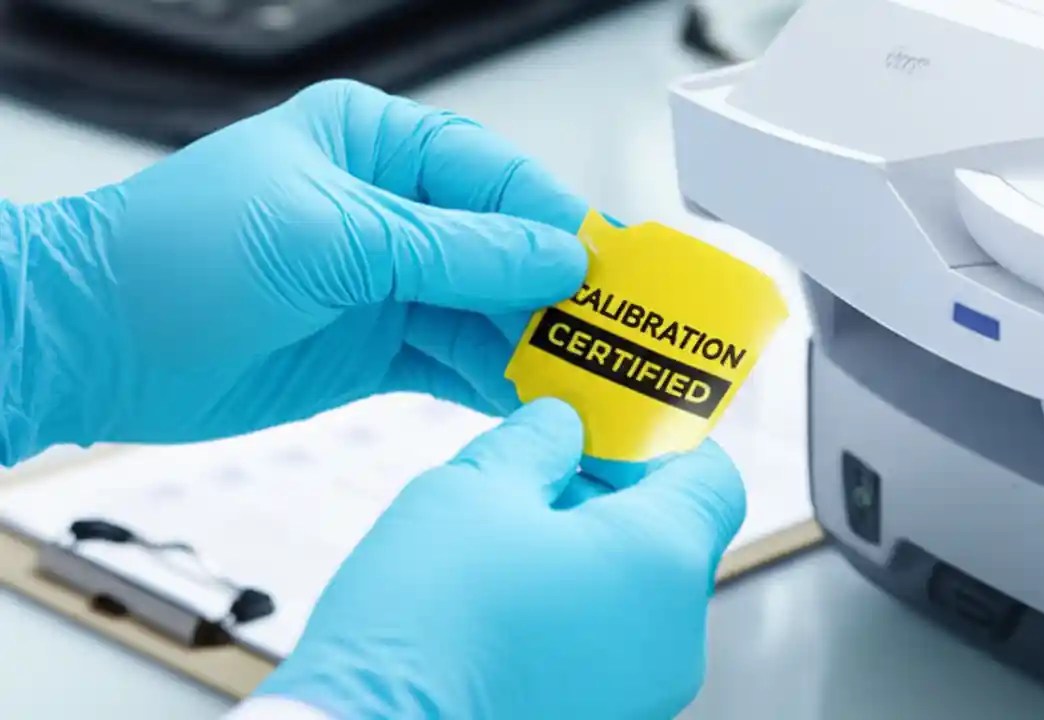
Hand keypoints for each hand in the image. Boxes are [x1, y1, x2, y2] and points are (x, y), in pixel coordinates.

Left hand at [0, 80, 586, 463]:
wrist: (95, 343)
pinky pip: (458, 361)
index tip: (609, 264)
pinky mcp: (379, 350)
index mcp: (378, 146)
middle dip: (558, 290)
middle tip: (618, 330)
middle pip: (503, 247)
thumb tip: (554, 255)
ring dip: (537, 343)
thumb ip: (451, 249)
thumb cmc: (178, 252)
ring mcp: (387, 284)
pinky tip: (539, 398)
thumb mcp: (331, 236)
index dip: (556, 221)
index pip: (495, 176)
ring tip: (592, 376)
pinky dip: (498, 381)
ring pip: (489, 311)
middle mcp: (392, 211)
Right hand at [256, 399, 745, 718]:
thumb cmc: (426, 622)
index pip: (712, 478)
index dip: (660, 443)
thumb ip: (537, 442)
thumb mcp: (475, 489)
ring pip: (636, 593)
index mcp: (663, 561)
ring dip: (583, 555)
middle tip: (530, 479)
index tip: (607, 431)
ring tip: (499, 549)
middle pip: (671, 536)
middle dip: (606, 497)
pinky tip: (499, 606)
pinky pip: (609, 646)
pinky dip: (571, 612)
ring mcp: (645, 692)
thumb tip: (561, 425)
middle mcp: (676, 636)